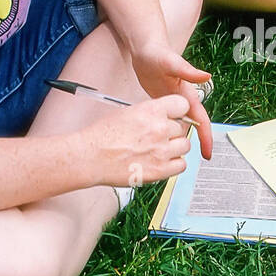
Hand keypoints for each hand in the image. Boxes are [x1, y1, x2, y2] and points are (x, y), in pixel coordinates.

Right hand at [78, 94, 192, 188]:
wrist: (90, 157)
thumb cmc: (102, 136)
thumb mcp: (127, 112)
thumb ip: (150, 113)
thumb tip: (163, 116)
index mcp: (151, 110)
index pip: (182, 105)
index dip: (179, 111)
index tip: (176, 116)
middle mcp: (159, 129)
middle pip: (183, 126)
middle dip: (173, 131)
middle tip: (160, 136)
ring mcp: (162, 151)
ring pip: (185, 145)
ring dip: (176, 147)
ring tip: (161, 149)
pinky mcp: (160, 170)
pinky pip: (181, 165)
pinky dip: (174, 164)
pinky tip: (162, 161)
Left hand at [131, 43, 212, 159]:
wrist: (146, 49)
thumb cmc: (158, 54)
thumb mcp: (172, 63)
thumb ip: (189, 71)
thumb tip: (207, 76)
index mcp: (188, 95)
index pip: (201, 120)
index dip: (206, 137)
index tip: (208, 153)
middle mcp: (183, 100)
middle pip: (195, 126)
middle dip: (200, 142)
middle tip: (200, 158)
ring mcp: (174, 102)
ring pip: (182, 125)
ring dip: (184, 139)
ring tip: (181, 157)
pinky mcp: (163, 103)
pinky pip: (170, 121)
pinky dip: (171, 132)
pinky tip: (165, 141)